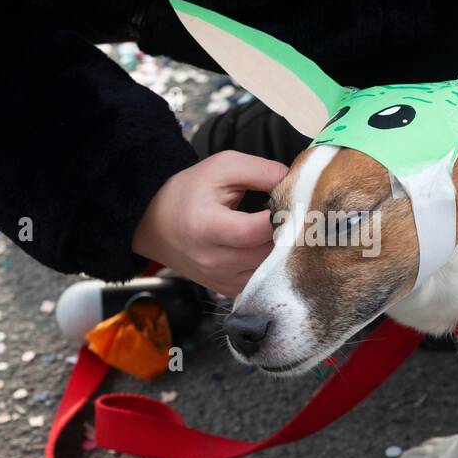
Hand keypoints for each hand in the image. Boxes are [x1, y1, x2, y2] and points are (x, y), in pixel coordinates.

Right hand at [131, 151, 286, 297]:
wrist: (155, 224)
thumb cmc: (188, 192)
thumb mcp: (222, 167)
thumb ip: (262, 171)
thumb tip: (297, 183)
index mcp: (206, 227)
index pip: (255, 231)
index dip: (281, 217)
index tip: (296, 203)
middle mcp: (212, 260)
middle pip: (267, 254)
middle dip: (289, 235)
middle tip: (302, 217)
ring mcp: (220, 280)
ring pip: (270, 272)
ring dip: (285, 253)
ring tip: (290, 231)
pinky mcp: (227, 290)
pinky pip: (262, 283)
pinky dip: (273, 267)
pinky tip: (274, 248)